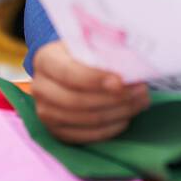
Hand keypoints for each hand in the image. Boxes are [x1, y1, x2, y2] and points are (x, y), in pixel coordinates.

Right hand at [30, 40, 149, 143]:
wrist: (75, 68)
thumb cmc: (87, 52)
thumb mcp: (92, 43)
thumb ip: (105, 51)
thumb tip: (132, 67)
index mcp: (45, 59)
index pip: (69, 73)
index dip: (95, 79)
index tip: (120, 82)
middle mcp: (39, 87)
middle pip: (76, 101)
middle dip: (113, 98)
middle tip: (141, 91)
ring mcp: (45, 112)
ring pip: (85, 120)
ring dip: (118, 112)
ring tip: (140, 102)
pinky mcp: (56, 132)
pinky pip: (86, 136)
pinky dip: (110, 128)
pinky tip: (127, 117)